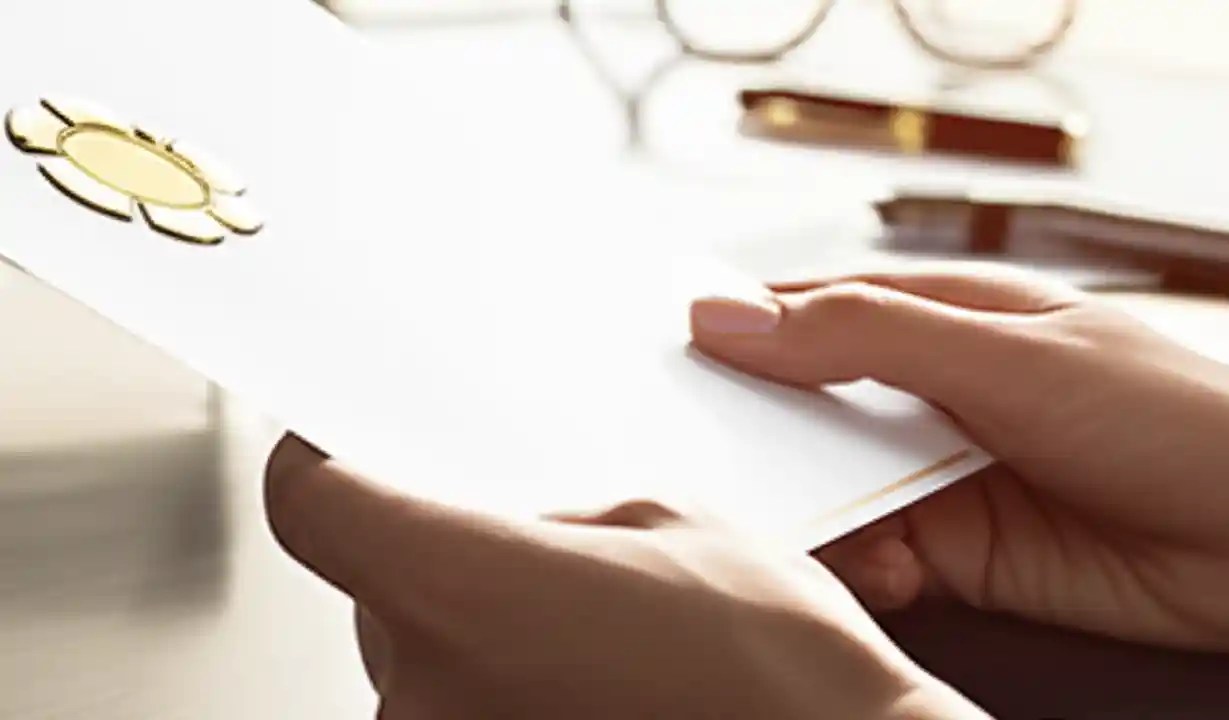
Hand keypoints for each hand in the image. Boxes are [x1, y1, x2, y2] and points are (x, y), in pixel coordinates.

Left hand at [264, 436, 987, 718]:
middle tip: (523, 541)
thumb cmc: (777, 669)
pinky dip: (508, 687)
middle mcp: (425, 696)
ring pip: (427, 662)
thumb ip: (560, 515)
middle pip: (377, 589)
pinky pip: (466, 713)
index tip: (344, 450)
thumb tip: (518, 529)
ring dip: (481, 632)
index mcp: (457, 592)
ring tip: (583, 624)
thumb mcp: (670, 524)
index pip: (314, 505)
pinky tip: (589, 676)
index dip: (323, 464)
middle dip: (440, 555)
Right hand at [689, 263, 1228, 651]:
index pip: (816, 312)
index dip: (742, 327)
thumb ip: (865, 337)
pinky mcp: (959, 555)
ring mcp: (943, 477)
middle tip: (697, 451)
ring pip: (833, 489)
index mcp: (946, 321)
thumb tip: (730, 315)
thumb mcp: (1003, 356)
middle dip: (760, 432)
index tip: (668, 353)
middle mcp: (934, 397)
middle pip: (811, 408)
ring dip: (807, 509)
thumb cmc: (1165, 416)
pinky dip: (862, 567)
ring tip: (788, 525)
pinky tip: (883, 569)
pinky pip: (876, 559)